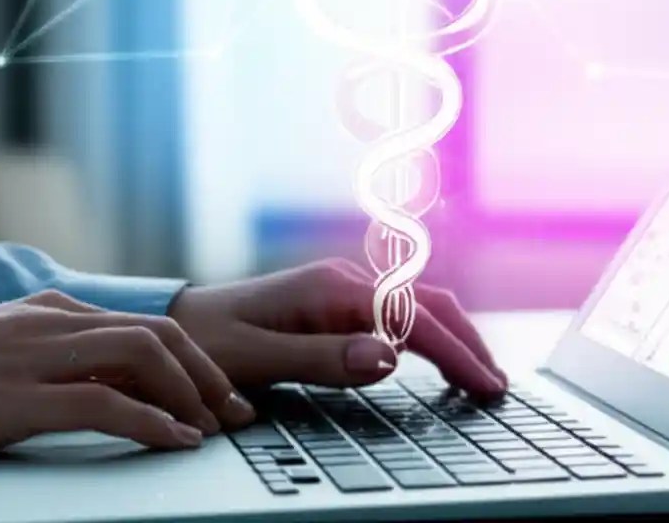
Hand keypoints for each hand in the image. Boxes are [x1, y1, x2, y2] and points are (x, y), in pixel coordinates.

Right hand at [0, 290, 255, 452]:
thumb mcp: (11, 347)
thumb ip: (62, 353)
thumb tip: (116, 377)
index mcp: (57, 309)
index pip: (148, 323)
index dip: (195, 359)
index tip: (221, 392)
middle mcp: (57, 322)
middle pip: (160, 335)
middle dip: (207, 375)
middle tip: (234, 412)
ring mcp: (40, 355)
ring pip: (144, 357)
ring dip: (189, 395)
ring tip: (209, 428)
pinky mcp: (21, 396)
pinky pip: (104, 403)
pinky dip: (150, 422)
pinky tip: (173, 441)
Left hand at [168, 259, 506, 396]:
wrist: (170, 323)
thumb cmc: (205, 342)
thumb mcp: (257, 358)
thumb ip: (324, 358)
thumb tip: (390, 357)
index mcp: (332, 289)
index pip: (414, 321)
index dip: (456, 354)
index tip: (486, 387)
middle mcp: (345, 281)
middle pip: (429, 304)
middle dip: (469, 343)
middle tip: (498, 386)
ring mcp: (342, 289)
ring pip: (418, 307)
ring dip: (455, 337)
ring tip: (481, 376)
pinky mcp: (336, 303)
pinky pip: (398, 315)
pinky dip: (430, 336)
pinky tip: (439, 360)